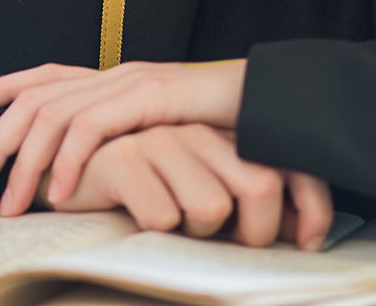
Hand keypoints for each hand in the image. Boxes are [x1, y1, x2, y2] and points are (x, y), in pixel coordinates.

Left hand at [0, 60, 246, 214]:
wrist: (278, 103)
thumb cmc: (229, 127)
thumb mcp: (167, 137)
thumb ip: (131, 147)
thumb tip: (96, 174)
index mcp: (116, 81)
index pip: (45, 76)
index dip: (3, 87)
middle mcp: (116, 75)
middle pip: (34, 100)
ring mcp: (131, 83)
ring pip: (53, 116)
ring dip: (24, 163)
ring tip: (11, 203)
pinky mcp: (149, 97)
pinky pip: (93, 127)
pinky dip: (69, 160)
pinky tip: (60, 192)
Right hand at [57, 124, 333, 249]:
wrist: (65, 178)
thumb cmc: (141, 192)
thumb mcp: (206, 198)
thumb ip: (256, 209)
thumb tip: (310, 236)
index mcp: (221, 136)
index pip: (288, 169)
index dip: (310, 210)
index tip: (305, 241)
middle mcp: (196, 132)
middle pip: (262, 188)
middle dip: (252, 232)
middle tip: (227, 243)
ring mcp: (159, 139)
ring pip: (212, 207)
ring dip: (194, 235)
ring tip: (172, 230)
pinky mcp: (121, 157)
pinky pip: (162, 216)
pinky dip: (153, 233)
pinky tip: (137, 225)